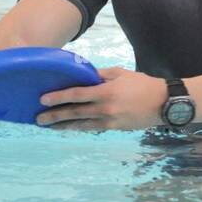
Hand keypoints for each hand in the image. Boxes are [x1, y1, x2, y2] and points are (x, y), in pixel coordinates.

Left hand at [36, 67, 167, 130]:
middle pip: (74, 113)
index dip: (58, 98)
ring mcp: (109, 120)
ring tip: (48, 126)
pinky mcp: (114, 128)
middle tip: (38, 118)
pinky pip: (92, 128)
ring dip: (63, 126)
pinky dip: (78, 128)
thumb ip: (100, 75)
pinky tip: (67, 128)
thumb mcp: (120, 73)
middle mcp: (105, 108)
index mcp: (106, 92)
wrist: (164, 104)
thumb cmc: (142, 84)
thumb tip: (82, 74)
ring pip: (81, 124)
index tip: (43, 99)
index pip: (77, 95)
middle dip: (54, 116)